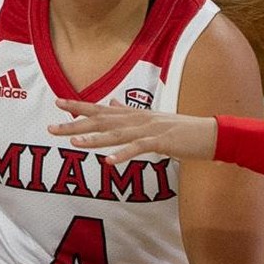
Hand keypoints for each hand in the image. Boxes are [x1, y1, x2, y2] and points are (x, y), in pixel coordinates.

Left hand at [50, 98, 217, 163]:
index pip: (102, 109)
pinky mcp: (162, 141)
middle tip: (53, 128)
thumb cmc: (182, 129)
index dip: (79, 106)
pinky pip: (139, 148)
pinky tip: (109, 161)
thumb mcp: (154, 118)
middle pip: (102, 121)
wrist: (210, 134)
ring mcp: (150, 129)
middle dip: (76, 124)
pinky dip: (123, 154)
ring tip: (74, 143)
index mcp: (135, 114)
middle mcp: (139, 118)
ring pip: (117, 134)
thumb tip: (111, 101)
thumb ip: (130, 111)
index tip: (58, 104)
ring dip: (95, 139)